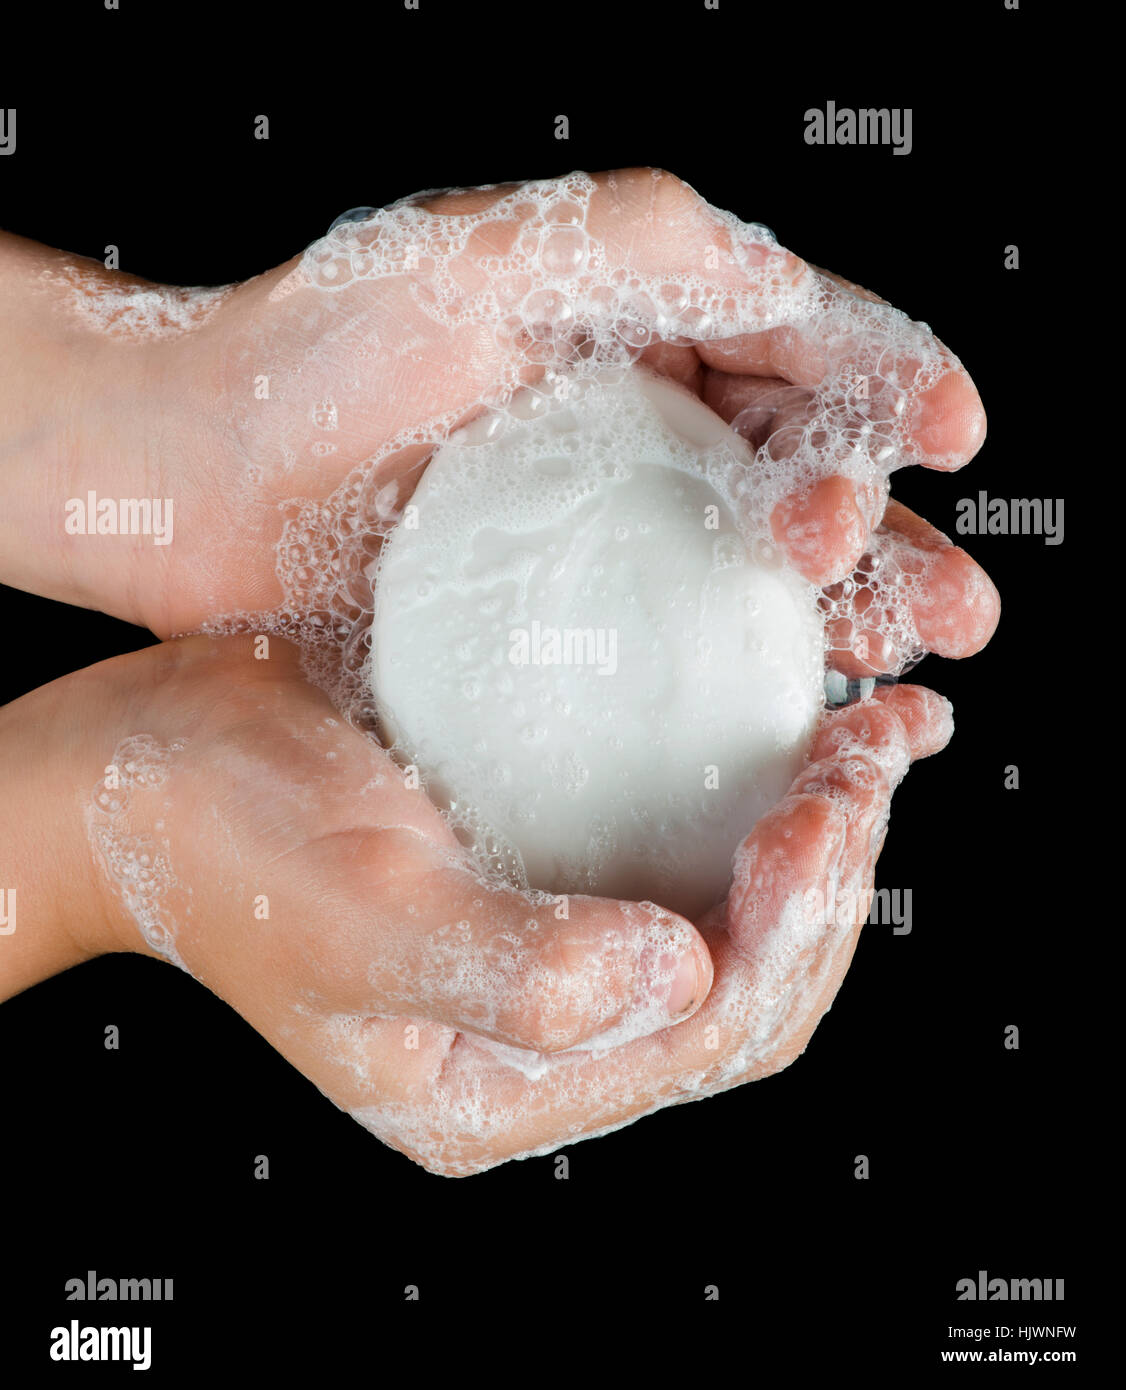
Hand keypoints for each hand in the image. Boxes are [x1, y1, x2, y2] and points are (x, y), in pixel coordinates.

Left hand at [0, 169, 996, 667]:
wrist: (187, 474)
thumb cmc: (311, 350)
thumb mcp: (483, 258)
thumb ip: (649, 243)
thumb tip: (793, 280)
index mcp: (642, 336)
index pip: (801, 351)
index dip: (892, 387)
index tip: (954, 432)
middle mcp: (639, 440)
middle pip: (806, 486)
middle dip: (894, 544)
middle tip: (957, 609)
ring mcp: (601, 543)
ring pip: (756, 586)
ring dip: (848, 627)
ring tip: (913, 669)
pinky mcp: (557, 630)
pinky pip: (676, 661)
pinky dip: (746, 691)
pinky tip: (799, 724)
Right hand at [2, 634, 951, 1175]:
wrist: (147, 762)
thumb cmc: (226, 842)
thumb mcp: (357, 914)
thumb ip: (515, 973)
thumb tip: (680, 981)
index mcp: (501, 1081)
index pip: (705, 1038)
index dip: (791, 933)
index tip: (827, 809)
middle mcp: (542, 1028)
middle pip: (742, 984)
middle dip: (827, 885)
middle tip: (871, 762)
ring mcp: (549, 941)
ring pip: (729, 912)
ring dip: (808, 833)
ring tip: (863, 736)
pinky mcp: (543, 860)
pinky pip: (677, 843)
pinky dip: (742, 788)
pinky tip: (780, 717)